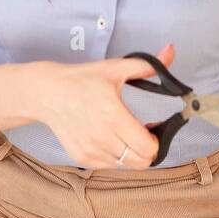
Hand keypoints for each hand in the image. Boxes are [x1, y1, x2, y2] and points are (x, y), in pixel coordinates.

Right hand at [32, 44, 174, 168]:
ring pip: (126, 165)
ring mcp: (91, 151)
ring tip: (124, 134)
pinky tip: (109, 138)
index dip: (157, 140)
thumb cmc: (81, 80)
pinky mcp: (82, 158)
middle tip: (143, 133)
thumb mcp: (115, 68)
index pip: (148, 147)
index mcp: (113, 116)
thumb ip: (147, 65)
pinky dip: (115, 156)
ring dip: (131, 153)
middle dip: (147, 149)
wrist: (47, 93)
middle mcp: (102, 138)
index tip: (153, 127)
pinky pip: (109, 165)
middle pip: (141, 162)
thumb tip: (171, 51)